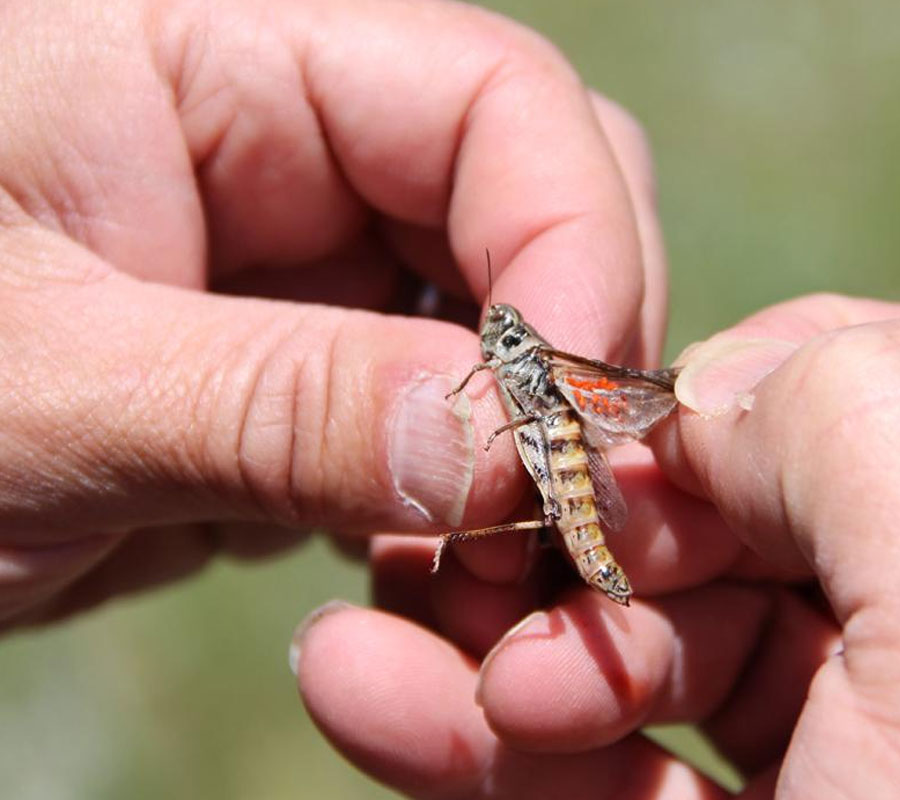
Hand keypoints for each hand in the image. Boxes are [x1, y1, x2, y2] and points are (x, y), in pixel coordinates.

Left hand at [0, 0, 665, 625]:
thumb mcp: (38, 396)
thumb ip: (282, 406)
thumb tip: (513, 454)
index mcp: (212, 45)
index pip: (491, 97)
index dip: (574, 245)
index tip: (584, 424)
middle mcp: (285, 133)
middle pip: (536, 196)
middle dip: (573, 354)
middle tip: (560, 515)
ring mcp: (307, 254)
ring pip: (509, 317)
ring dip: (528, 446)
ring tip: (492, 573)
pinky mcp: (307, 362)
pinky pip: (449, 409)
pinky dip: (471, 497)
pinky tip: (436, 571)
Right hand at [294, 294, 899, 797]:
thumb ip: (876, 429)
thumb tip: (703, 407)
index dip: (770, 382)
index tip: (649, 453)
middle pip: (760, 508)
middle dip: (609, 531)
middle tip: (510, 581)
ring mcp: (842, 780)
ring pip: (646, 632)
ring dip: (506, 623)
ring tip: (405, 643)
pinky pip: (576, 761)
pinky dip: (462, 721)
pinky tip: (363, 689)